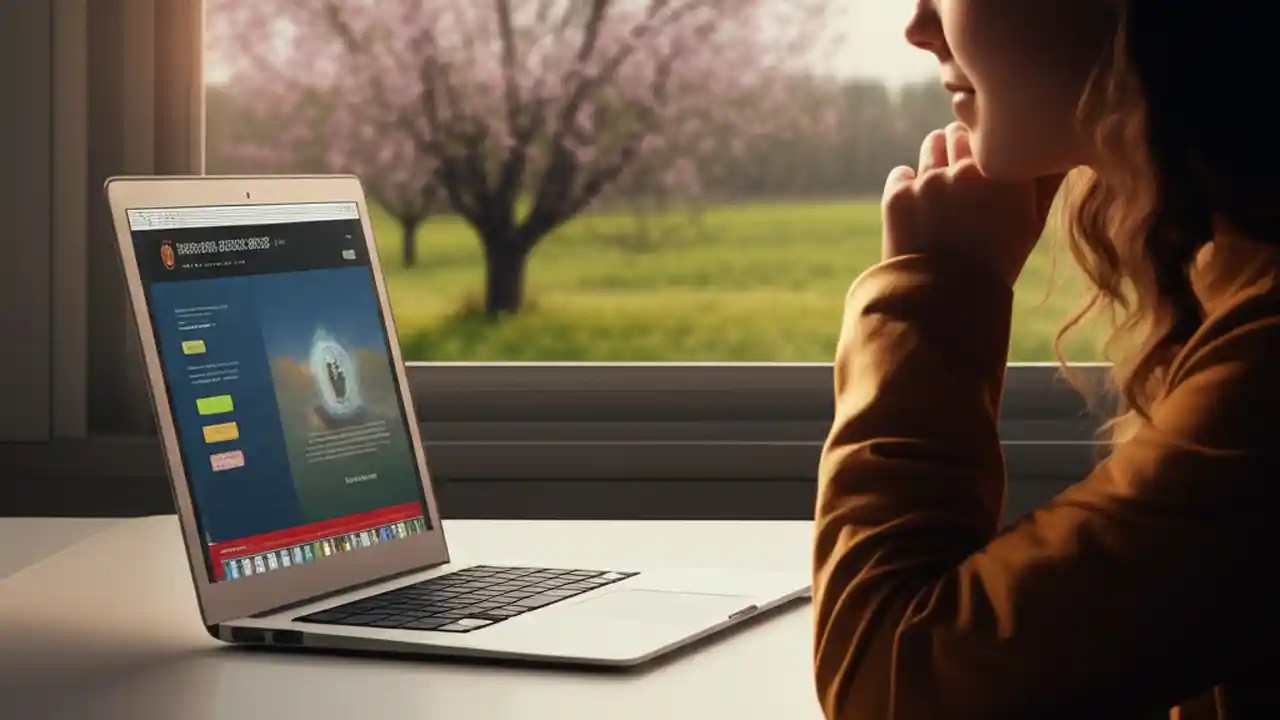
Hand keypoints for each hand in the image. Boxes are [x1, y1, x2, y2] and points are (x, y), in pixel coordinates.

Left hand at [881, 122, 1065, 286]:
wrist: (947, 301)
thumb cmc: (995, 262)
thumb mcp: (1030, 224)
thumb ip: (1042, 182)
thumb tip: (1052, 152)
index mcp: (1006, 175)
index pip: (991, 131)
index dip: (984, 143)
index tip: (982, 159)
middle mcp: (969, 170)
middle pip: (957, 132)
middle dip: (957, 148)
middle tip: (958, 176)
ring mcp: (931, 181)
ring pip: (931, 144)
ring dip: (933, 159)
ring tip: (939, 191)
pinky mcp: (899, 194)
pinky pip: (901, 173)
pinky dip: (906, 186)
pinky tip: (917, 212)